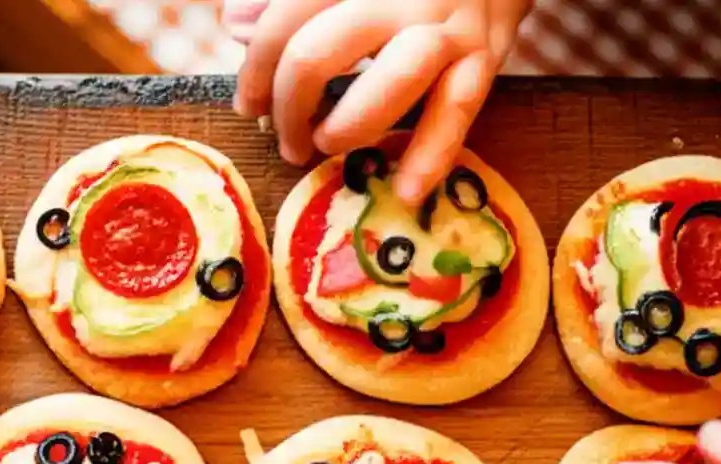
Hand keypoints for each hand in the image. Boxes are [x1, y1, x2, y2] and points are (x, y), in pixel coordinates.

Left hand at [225, 0, 531, 204]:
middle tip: (285, 138)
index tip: (249, 103)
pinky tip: (407, 189)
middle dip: (289, 108)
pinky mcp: (485, 55)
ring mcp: (444, 25)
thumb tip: (235, 23)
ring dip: (347, 127)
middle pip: (318, 53)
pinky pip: (457, 109)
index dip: (256, 69)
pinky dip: (432, 155)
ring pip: (389, 81)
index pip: (284, 17)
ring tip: (325, 146)